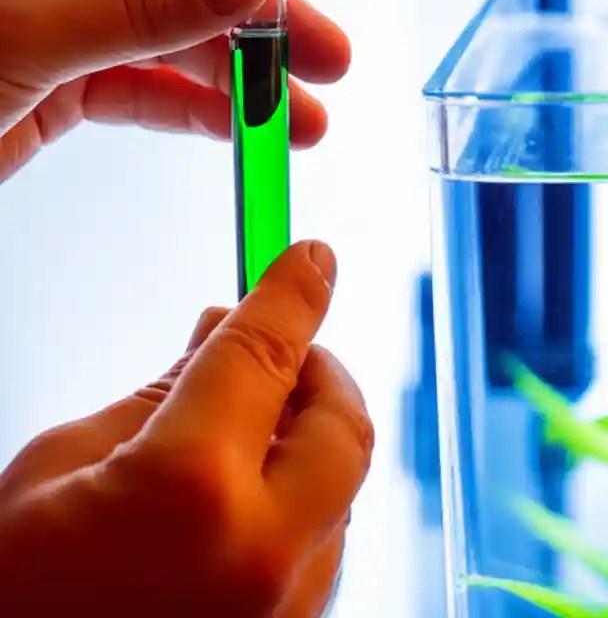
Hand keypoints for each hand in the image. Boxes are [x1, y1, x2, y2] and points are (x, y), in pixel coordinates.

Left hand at [0, 0, 350, 181]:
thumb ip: (142, 5)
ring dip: (239, 77)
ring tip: (298, 116)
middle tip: (322, 51)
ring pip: (171, 37)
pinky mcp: (58, 80)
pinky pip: (141, 88)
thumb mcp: (30, 27)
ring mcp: (59, 18)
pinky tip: (236, 128)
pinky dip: (191, 110)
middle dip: (258, 16)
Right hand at [0, 241, 374, 616]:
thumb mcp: (59, 468)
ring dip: (310, 438)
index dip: (291, 294)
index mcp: (191, 492)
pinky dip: (302, 498)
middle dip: (322, 371)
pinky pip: (324, 543)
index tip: (311, 257)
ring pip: (342, 487)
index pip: (264, 357)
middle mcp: (262, 551)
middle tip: (286, 346)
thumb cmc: (14, 591)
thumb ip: (159, 397)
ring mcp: (286, 605)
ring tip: (253, 417)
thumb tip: (223, 333)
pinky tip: (251, 486)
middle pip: (342, 426)